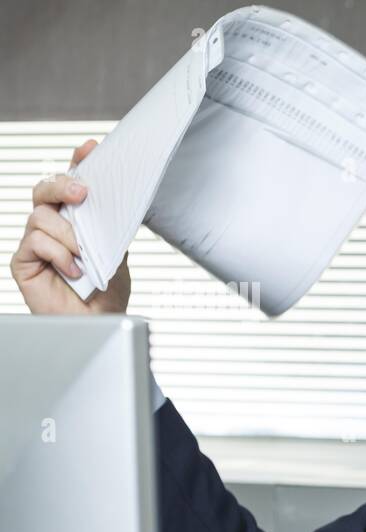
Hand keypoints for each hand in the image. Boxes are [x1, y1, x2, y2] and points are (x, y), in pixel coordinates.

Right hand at [9, 139, 130, 314]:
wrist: (101, 322)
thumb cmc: (107, 292)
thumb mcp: (116, 252)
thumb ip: (109, 225)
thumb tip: (113, 197)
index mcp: (76, 221)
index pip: (72, 186)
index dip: (77, 164)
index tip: (90, 148)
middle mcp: (52, 228)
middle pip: (44, 190)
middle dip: (63, 185)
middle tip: (83, 194)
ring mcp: (36, 243)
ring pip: (41, 216)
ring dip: (69, 235)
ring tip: (86, 256)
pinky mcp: (23, 261)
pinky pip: (36, 242)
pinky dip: (59, 254)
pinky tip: (74, 271)